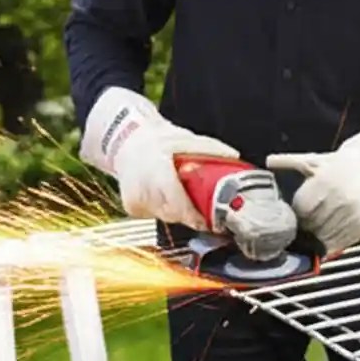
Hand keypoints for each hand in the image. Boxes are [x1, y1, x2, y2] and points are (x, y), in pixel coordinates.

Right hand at [80, 86, 238, 229]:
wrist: (126, 141)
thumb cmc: (156, 140)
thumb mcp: (184, 138)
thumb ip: (209, 148)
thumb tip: (233, 156)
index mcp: (156, 168)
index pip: (176, 201)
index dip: (193, 215)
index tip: (207, 221)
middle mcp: (140, 186)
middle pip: (173, 213)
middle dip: (189, 213)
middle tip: (202, 209)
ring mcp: (133, 199)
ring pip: (165, 216)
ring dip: (178, 210)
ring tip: (180, 192)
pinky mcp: (131, 206)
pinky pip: (155, 214)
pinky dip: (164, 207)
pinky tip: (164, 193)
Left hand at [266, 118, 359, 254]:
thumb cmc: (345, 167)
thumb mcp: (318, 160)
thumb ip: (292, 161)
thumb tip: (269, 161)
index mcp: (325, 181)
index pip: (301, 210)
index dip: (296, 214)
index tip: (297, 215)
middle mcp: (339, 198)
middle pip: (311, 225)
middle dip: (306, 226)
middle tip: (307, 223)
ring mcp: (353, 214)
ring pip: (324, 237)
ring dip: (317, 237)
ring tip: (319, 228)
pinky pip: (340, 243)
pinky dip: (332, 243)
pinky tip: (331, 233)